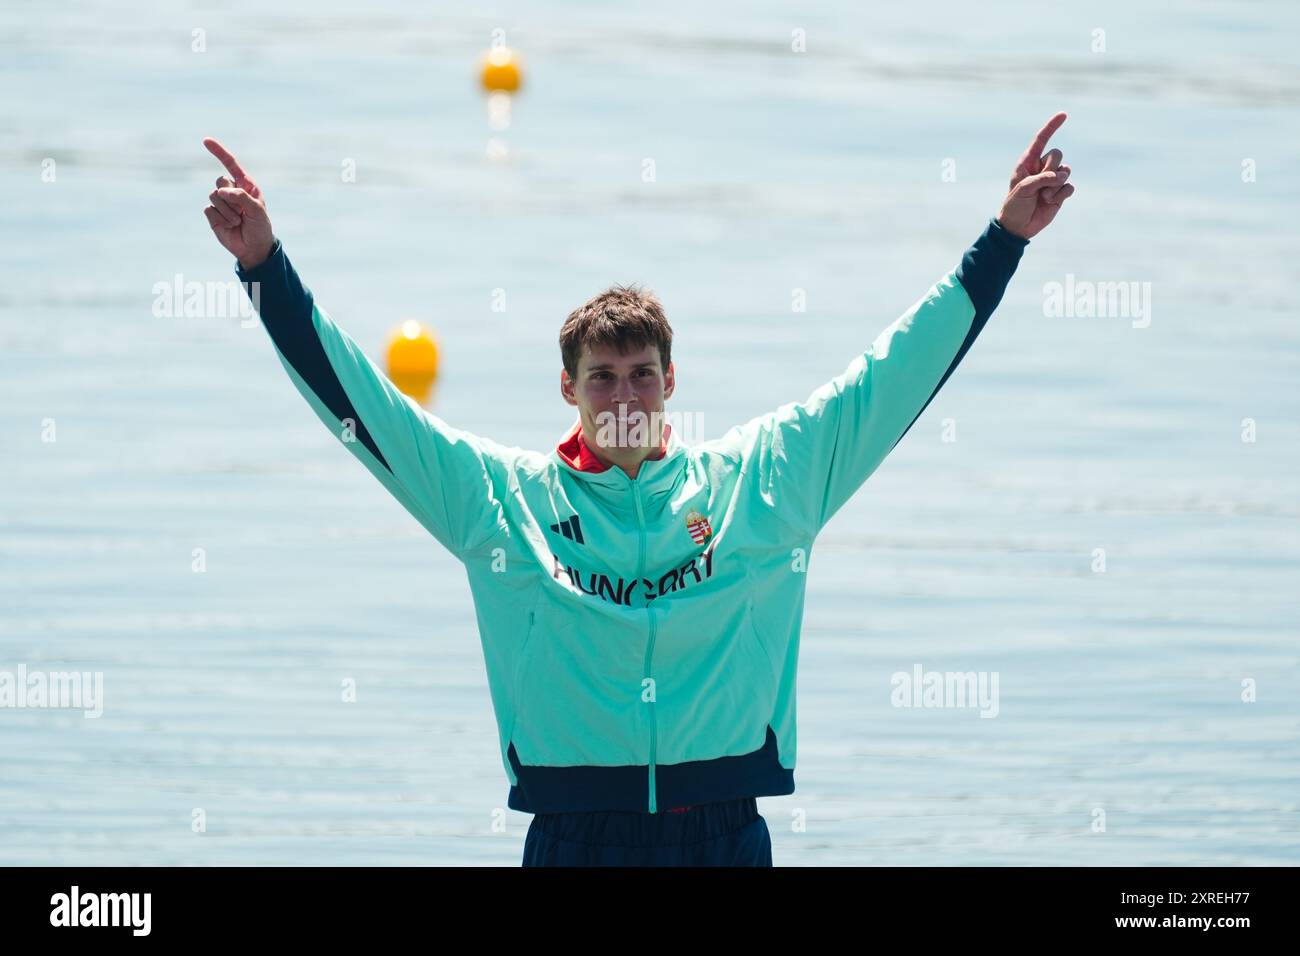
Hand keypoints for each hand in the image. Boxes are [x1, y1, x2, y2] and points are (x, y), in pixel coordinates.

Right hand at [201, 137, 274, 268]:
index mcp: (245, 185)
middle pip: (220, 180)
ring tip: (238, 221)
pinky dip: (221, 219)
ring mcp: (220, 202)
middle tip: (242, 211)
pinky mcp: (212, 214)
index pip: (230, 164)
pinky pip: (209, 210)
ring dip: (228, 211)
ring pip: (213, 196)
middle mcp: (231, 190)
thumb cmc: (260, 228)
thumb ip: (241, 197)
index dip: (219, 152)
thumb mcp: (257, 211)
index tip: (205, 140)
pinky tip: (229, 226)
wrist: (253, 248)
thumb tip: (221, 191)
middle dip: (230, 196)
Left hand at [996, 112, 1074, 239]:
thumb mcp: (1022, 190)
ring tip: (1042, 196)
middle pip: (1057, 154)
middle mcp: (1041, 168)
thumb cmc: (1015, 206)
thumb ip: (1040, 178)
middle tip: (1039, 184)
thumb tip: (1060, 177)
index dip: (1052, 126)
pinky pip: (1069, 186)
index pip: (1041, 140)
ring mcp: (1052, 179)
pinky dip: (1061, 194)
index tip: (1063, 114)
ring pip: (1066, 170)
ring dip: (1055, 184)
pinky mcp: (1060, 192)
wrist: (1019, 227)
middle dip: (1050, 168)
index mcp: (1027, 162)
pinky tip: (1050, 202)